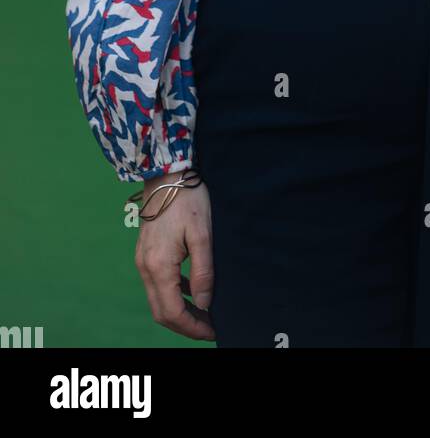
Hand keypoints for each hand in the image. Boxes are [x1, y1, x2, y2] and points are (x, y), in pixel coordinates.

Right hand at [134, 169, 215, 341]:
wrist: (166, 173)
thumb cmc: (187, 200)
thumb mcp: (202, 234)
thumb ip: (203, 272)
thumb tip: (204, 303)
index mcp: (158, 266)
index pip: (172, 312)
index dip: (192, 327)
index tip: (212, 331)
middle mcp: (145, 267)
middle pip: (161, 312)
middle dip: (185, 325)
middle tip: (209, 327)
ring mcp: (142, 260)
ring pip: (157, 300)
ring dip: (179, 311)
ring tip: (204, 313)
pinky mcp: (145, 253)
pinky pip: (157, 284)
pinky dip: (173, 295)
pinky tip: (192, 290)